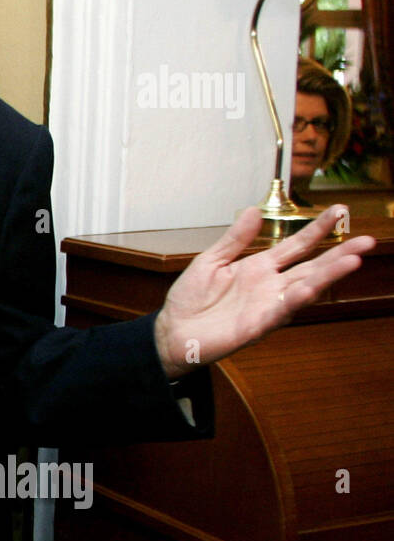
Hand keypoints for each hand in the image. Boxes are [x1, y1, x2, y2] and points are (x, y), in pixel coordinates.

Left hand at [154, 205, 375, 377]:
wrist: (173, 330)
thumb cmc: (192, 299)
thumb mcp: (212, 260)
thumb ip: (235, 239)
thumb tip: (252, 210)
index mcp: (260, 268)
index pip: (297, 246)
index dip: (317, 230)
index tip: (340, 210)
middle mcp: (270, 287)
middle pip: (311, 267)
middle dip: (339, 254)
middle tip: (367, 240)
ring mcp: (266, 307)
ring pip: (304, 289)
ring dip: (327, 276)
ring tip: (352, 261)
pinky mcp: (255, 327)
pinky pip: (278, 313)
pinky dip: (293, 301)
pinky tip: (308, 289)